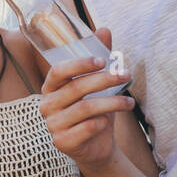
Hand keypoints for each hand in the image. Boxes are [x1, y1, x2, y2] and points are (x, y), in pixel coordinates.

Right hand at [39, 28, 133, 172]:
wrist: (96, 146)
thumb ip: (98, 58)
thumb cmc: (94, 112)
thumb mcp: (98, 85)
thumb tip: (104, 29)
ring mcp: (53, 125)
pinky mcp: (62, 142)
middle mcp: (47, 105)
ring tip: (129, 102)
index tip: (102, 61)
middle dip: (104, 80)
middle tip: (125, 75)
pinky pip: (85, 129)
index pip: (58, 71)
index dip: (79, 64)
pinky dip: (102, 123)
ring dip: (112, 102)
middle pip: (76, 88)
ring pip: (85, 109)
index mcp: (51, 87)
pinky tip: (110, 121)